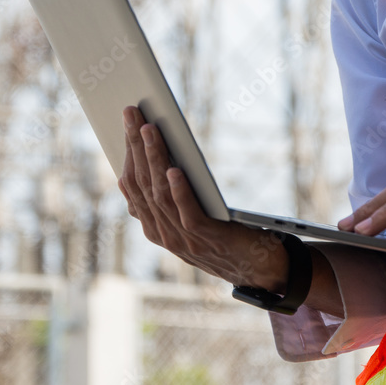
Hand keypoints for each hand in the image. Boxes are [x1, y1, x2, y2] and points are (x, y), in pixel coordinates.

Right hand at [118, 106, 288, 291]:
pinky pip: (188, 213)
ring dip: (154, 159)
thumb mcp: (190, 217)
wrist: (259, 270)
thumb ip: (171, 197)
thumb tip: (160, 158)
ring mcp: (183, 239)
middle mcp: (164, 234)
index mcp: (155, 228)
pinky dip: (179, 190)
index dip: (127, 154)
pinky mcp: (207, 238)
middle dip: (135, 146)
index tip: (126, 124)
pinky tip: (175, 169)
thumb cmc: (225, 235)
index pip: (133, 187)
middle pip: (143, 185)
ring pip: (161, 194)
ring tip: (150, 130)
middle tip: (132, 114)